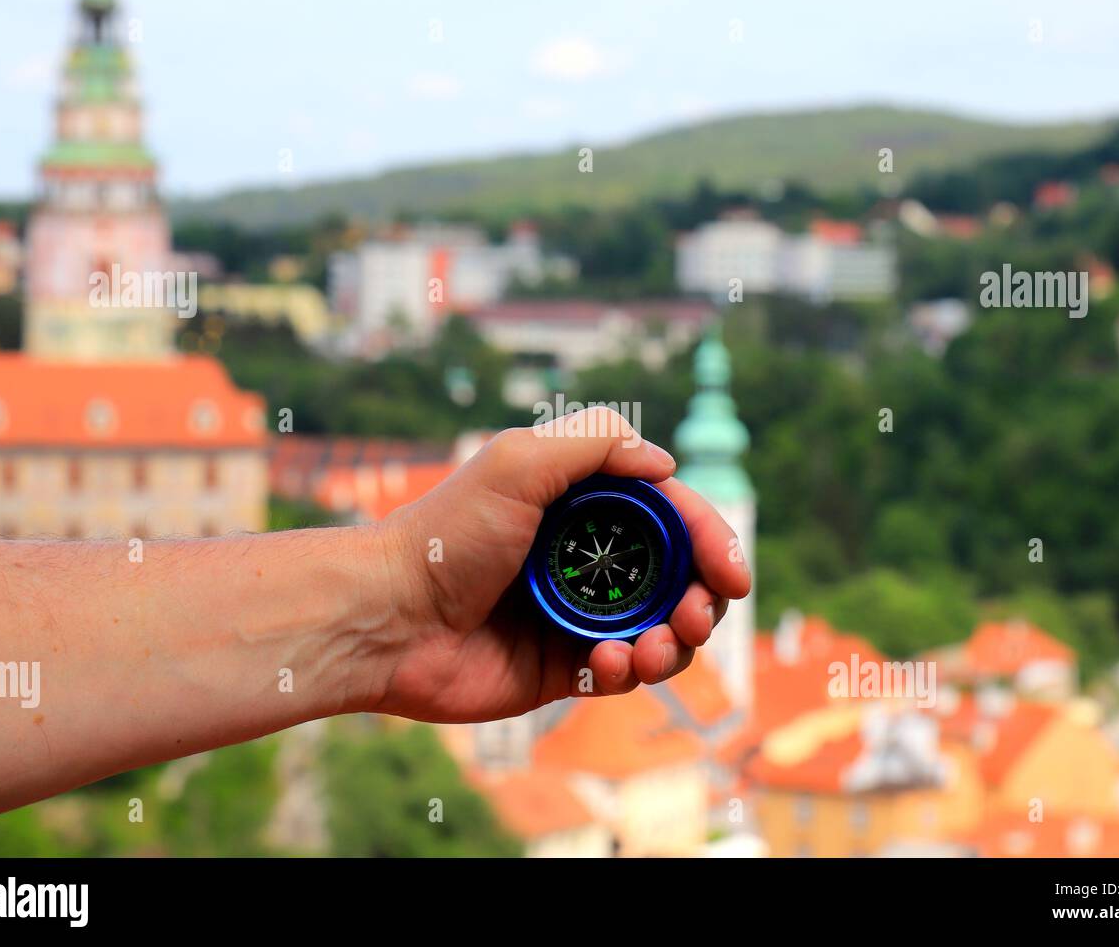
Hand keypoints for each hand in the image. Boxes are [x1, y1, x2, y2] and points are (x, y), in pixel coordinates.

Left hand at [365, 408, 750, 722]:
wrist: (387, 619)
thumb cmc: (447, 535)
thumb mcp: (518, 462)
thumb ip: (596, 444)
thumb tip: (666, 465)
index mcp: (584, 507)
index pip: (672, 518)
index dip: (711, 541)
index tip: (731, 573)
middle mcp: (588, 560)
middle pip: (680, 579)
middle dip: (705, 600)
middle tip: (698, 615)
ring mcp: (579, 616)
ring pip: (663, 632)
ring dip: (676, 643)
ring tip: (655, 646)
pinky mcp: (564, 668)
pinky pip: (622, 673)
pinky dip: (627, 669)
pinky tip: (601, 662)